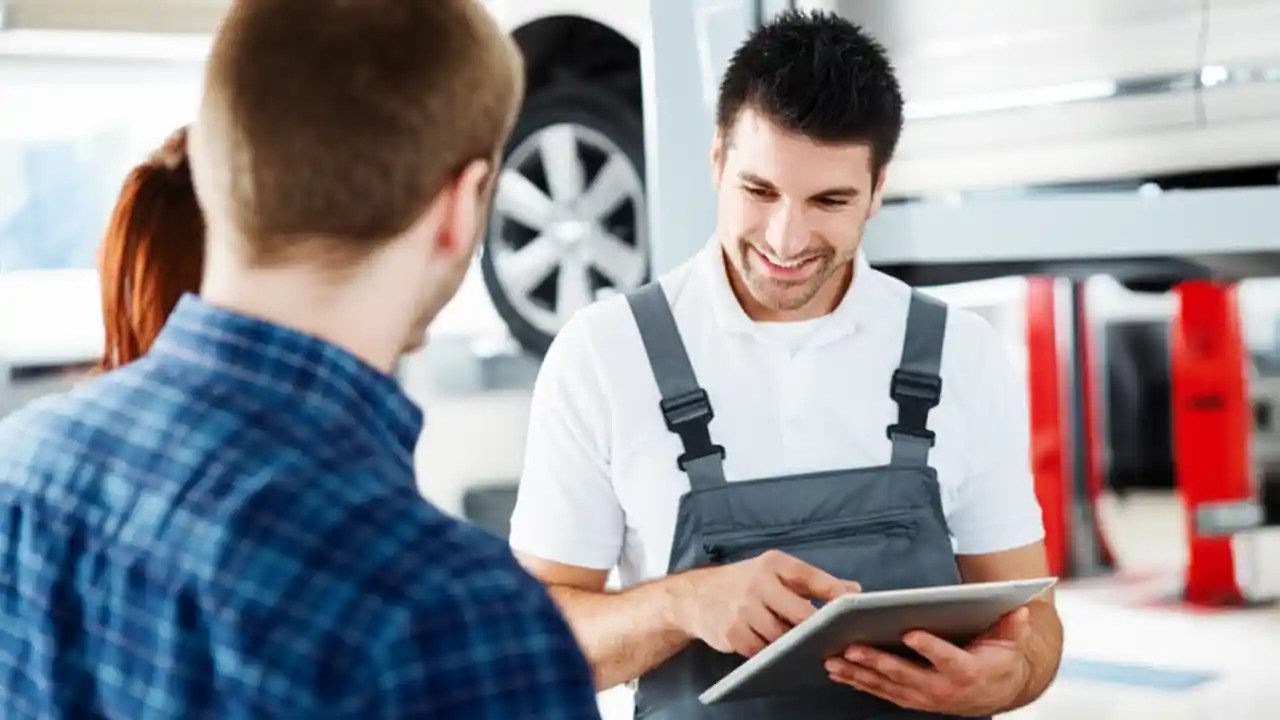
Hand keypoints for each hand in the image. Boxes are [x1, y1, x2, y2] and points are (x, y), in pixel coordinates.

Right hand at [673, 550, 859, 657]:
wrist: (695, 596)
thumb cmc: (744, 583)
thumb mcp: (776, 572)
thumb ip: (815, 582)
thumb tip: (855, 590)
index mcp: (772, 564)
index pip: (810, 577)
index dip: (834, 592)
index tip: (852, 605)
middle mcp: (757, 584)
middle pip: (800, 614)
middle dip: (815, 628)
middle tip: (830, 637)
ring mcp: (743, 610)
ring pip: (782, 637)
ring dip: (792, 643)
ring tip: (801, 644)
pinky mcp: (732, 633)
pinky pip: (762, 651)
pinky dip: (770, 652)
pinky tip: (775, 650)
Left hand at [826, 606, 1032, 716]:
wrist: (996, 691)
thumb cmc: (998, 659)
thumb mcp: (1010, 641)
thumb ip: (1012, 626)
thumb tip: (1020, 610)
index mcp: (966, 671)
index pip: (947, 658)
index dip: (930, 647)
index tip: (910, 633)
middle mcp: (942, 689)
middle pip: (906, 674)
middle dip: (877, 661)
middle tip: (852, 647)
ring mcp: (924, 697)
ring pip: (887, 686)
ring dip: (858, 674)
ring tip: (832, 661)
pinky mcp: (911, 699)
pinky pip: (881, 692)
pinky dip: (859, 683)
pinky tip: (839, 673)